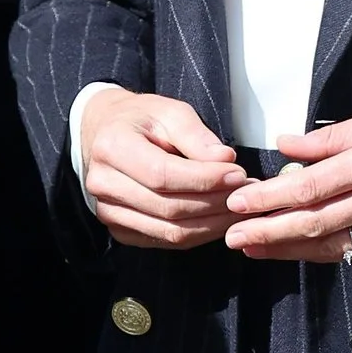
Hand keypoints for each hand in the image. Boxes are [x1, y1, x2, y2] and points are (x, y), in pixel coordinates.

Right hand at [80, 89, 241, 251]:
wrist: (106, 134)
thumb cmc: (141, 120)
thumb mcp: (169, 111)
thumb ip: (196, 136)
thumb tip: (225, 161)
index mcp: (112, 148)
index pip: (163, 175)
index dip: (204, 180)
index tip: (238, 174)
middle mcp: (104, 185)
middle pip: (169, 208)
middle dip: (216, 203)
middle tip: (248, 193)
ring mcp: (109, 213)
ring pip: (171, 231)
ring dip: (213, 223)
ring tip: (240, 207)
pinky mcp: (121, 231)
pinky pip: (166, 241)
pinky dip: (199, 233)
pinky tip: (220, 219)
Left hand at [226, 97, 351, 262]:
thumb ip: (332, 139)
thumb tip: (286, 147)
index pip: (309, 187)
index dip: (268, 199)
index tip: (236, 203)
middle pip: (314, 223)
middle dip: (268, 233)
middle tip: (232, 238)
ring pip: (334, 246)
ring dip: (289, 250)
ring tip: (255, 249)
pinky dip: (325, 253)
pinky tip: (298, 252)